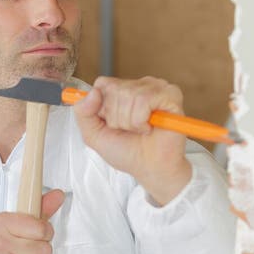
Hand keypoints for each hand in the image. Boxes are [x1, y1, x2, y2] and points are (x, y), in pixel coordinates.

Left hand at [74, 76, 191, 205]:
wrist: (149, 168)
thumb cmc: (126, 152)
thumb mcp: (94, 135)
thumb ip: (83, 113)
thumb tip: (92, 92)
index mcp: (121, 91)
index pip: (102, 84)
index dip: (102, 108)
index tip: (111, 124)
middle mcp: (138, 86)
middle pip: (114, 90)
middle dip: (117, 118)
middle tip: (129, 129)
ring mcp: (156, 88)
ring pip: (129, 95)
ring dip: (129, 121)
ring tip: (140, 129)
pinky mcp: (170, 95)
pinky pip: (144, 100)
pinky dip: (141, 120)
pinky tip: (149, 127)